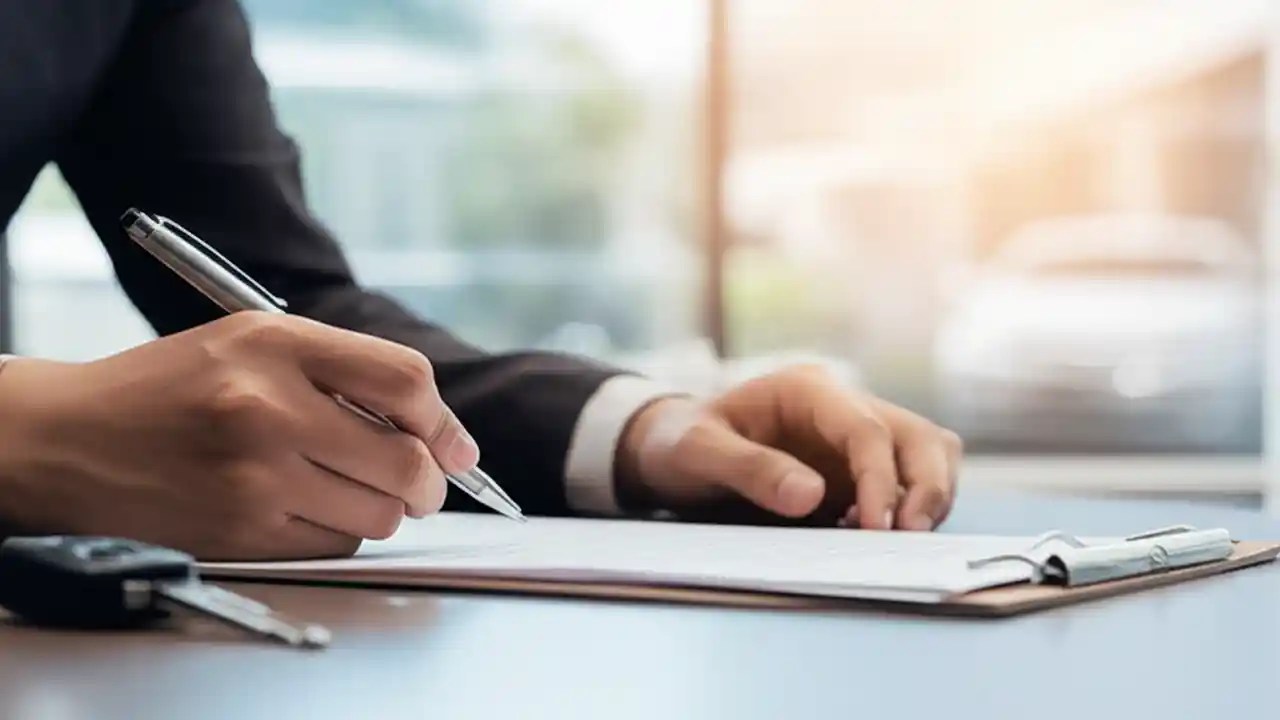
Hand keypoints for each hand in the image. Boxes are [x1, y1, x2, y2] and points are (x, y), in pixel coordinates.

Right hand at [0, 312, 476, 559]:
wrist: (70, 440)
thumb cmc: (172, 387)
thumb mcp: (253, 341)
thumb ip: (345, 370)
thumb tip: (441, 432)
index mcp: (275, 344)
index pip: (404, 380)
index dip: (445, 420)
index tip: (456, 447)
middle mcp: (266, 408)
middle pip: (405, 461)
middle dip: (430, 480)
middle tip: (424, 483)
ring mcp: (253, 476)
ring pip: (379, 514)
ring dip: (385, 508)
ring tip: (353, 488)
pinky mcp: (240, 531)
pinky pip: (336, 545)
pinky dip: (340, 532)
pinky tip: (307, 507)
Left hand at [615, 366, 960, 529]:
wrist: (672, 449)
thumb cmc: (680, 443)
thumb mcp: (696, 452)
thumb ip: (749, 468)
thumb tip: (810, 497)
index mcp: (807, 390)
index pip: (867, 429)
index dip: (880, 479)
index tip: (874, 528)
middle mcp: (842, 407)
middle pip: (918, 436)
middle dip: (927, 485)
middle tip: (908, 537)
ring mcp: (854, 439)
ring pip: (928, 452)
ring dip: (930, 495)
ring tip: (901, 540)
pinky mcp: (857, 470)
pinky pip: (909, 482)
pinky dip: (911, 507)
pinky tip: (873, 538)